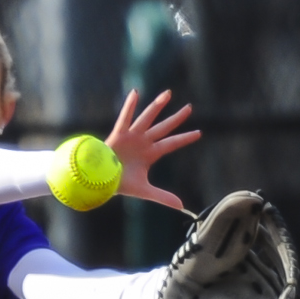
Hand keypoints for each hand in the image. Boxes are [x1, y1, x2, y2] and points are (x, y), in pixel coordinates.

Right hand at [104, 89, 200, 210]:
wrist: (100, 182)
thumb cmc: (120, 185)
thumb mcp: (144, 190)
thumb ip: (163, 196)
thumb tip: (181, 206)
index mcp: (150, 154)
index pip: (171, 144)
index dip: (185, 139)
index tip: (199, 133)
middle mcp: (143, 142)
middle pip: (164, 127)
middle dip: (176, 118)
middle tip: (189, 108)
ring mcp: (131, 136)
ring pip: (148, 118)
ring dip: (157, 106)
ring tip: (169, 94)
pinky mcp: (118, 135)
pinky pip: (125, 118)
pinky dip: (129, 105)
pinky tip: (135, 92)